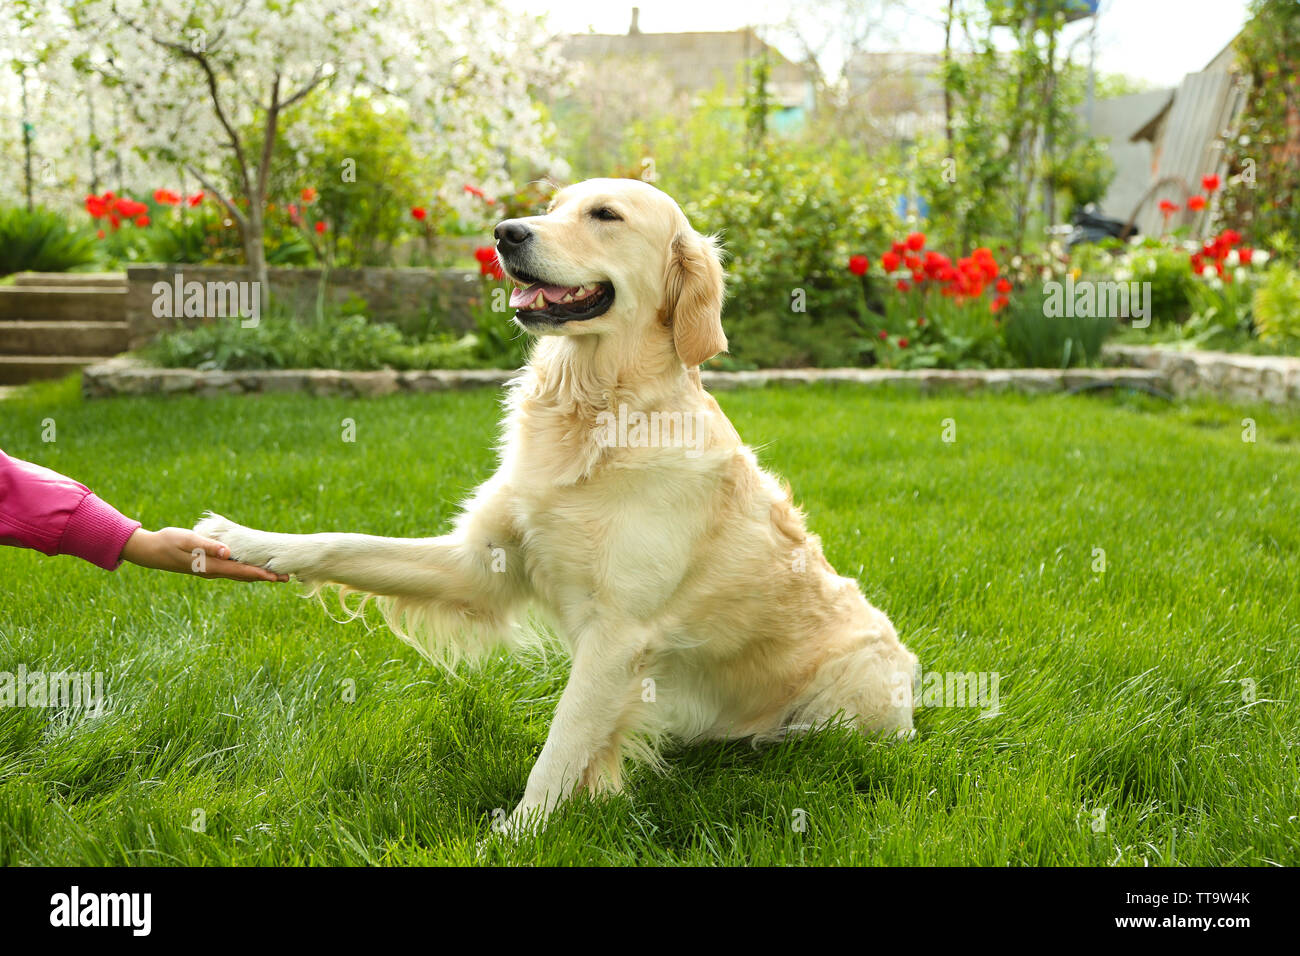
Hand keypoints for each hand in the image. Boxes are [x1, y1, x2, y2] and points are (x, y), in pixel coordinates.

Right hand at [121, 527, 288, 581]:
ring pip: (238, 574)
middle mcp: (213, 571)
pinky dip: (244, 571)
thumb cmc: (168, 541)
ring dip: (257, 575)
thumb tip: (228, 552)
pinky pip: (231, 570)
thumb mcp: (187, 540)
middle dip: (265, 577)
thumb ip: (208, 546)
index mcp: (211, 566)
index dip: (262, 573)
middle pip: (244, 575)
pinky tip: (250, 568)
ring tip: (274, 575)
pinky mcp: (206, 566)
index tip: (279, 576)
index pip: (242, 571)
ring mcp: (209, 570)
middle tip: (286, 577)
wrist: (149, 550)